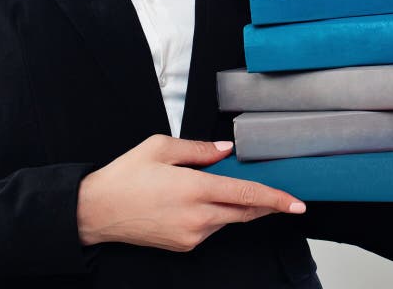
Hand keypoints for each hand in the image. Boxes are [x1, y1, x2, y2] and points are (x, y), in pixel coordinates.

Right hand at [77, 135, 305, 251]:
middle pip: (245, 212)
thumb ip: (200, 149)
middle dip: (267, 205)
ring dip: (236, 205)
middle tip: (285, 197)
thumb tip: (227, 150)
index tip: (297, 204)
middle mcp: (197, 217)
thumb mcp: (162, 148)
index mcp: (195, 189)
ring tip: (219, 185)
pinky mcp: (182, 245)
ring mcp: (190, 235)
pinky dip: (216, 213)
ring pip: (227, 219)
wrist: (94, 212)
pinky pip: (210, 228)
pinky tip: (201, 200)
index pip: (247, 195)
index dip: (276, 199)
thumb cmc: (126, 175)